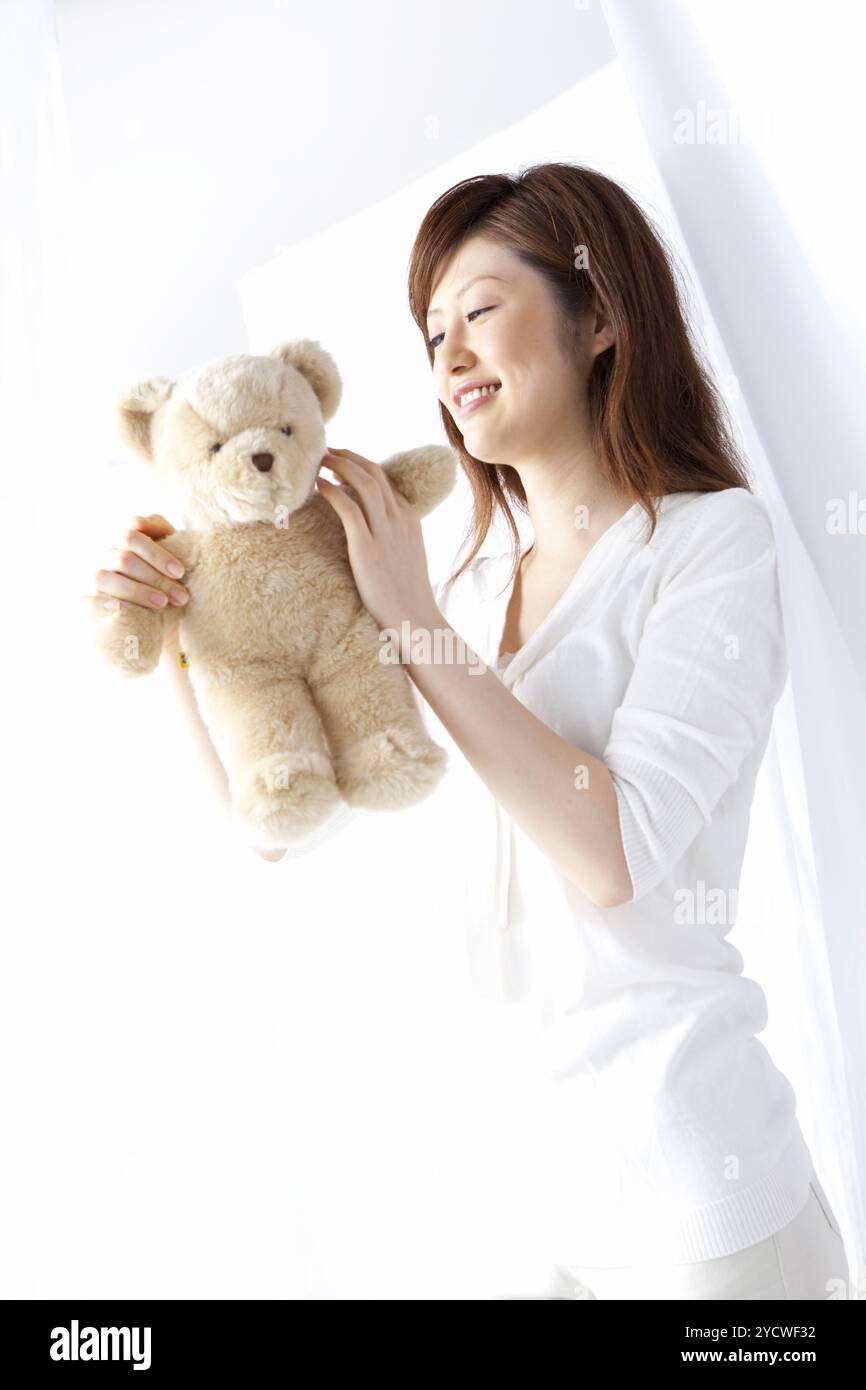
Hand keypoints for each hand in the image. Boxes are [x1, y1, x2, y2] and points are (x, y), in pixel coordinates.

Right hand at [84, 513, 189, 644]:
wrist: (147, 621)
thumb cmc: (162, 584)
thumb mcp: (169, 563)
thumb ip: (170, 540)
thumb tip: (165, 531)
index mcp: (122, 539)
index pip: (133, 532)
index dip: (157, 552)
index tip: (180, 572)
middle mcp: (103, 554)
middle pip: (124, 558)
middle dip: (155, 577)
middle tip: (181, 596)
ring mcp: (89, 576)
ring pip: (105, 577)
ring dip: (137, 591)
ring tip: (162, 603)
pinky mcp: (83, 601)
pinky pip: (84, 601)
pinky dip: (99, 603)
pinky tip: (118, 608)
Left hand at [316, 447, 438, 633]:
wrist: (414, 617)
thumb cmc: (405, 591)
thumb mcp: (406, 553)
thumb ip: (392, 533)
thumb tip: (368, 524)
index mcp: (410, 518)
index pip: (384, 479)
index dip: (359, 464)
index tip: (340, 460)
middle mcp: (399, 519)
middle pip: (373, 473)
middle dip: (347, 457)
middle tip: (326, 452)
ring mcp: (385, 533)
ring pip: (362, 483)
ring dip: (339, 466)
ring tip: (319, 461)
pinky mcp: (367, 549)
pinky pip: (349, 509)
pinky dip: (333, 492)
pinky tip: (319, 487)